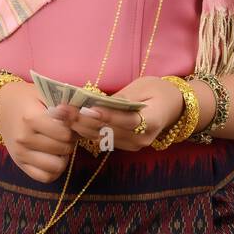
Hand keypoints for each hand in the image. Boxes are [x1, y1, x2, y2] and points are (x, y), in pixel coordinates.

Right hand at [0, 80, 76, 183]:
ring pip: (57, 166)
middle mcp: (24, 138)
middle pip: (63, 149)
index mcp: (31, 118)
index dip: (73, 128)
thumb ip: (66, 106)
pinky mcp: (20, 164)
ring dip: (63, 156)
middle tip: (65, 132)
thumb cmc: (28, 98)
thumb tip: (92, 117)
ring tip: (59, 145)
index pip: (65, 133)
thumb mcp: (45, 94)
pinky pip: (46, 177)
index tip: (69, 122)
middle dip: (70, 141)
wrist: (1, 106)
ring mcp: (20, 154)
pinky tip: (53, 156)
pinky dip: (54, 170)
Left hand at [65, 76, 185, 152]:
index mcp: (152, 122)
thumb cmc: (159, 92)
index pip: (126, 121)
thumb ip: (123, 98)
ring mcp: (133, 145)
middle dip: (82, 121)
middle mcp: (142, 139)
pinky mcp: (125, 146)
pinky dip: (86, 130)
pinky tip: (69, 121)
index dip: (106, 116)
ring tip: (59, 115)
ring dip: (78, 127)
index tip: (87, 109)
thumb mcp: (144, 87)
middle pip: (109, 132)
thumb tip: (97, 102)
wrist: (174, 108)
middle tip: (60, 110)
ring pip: (101, 138)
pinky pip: (102, 139)